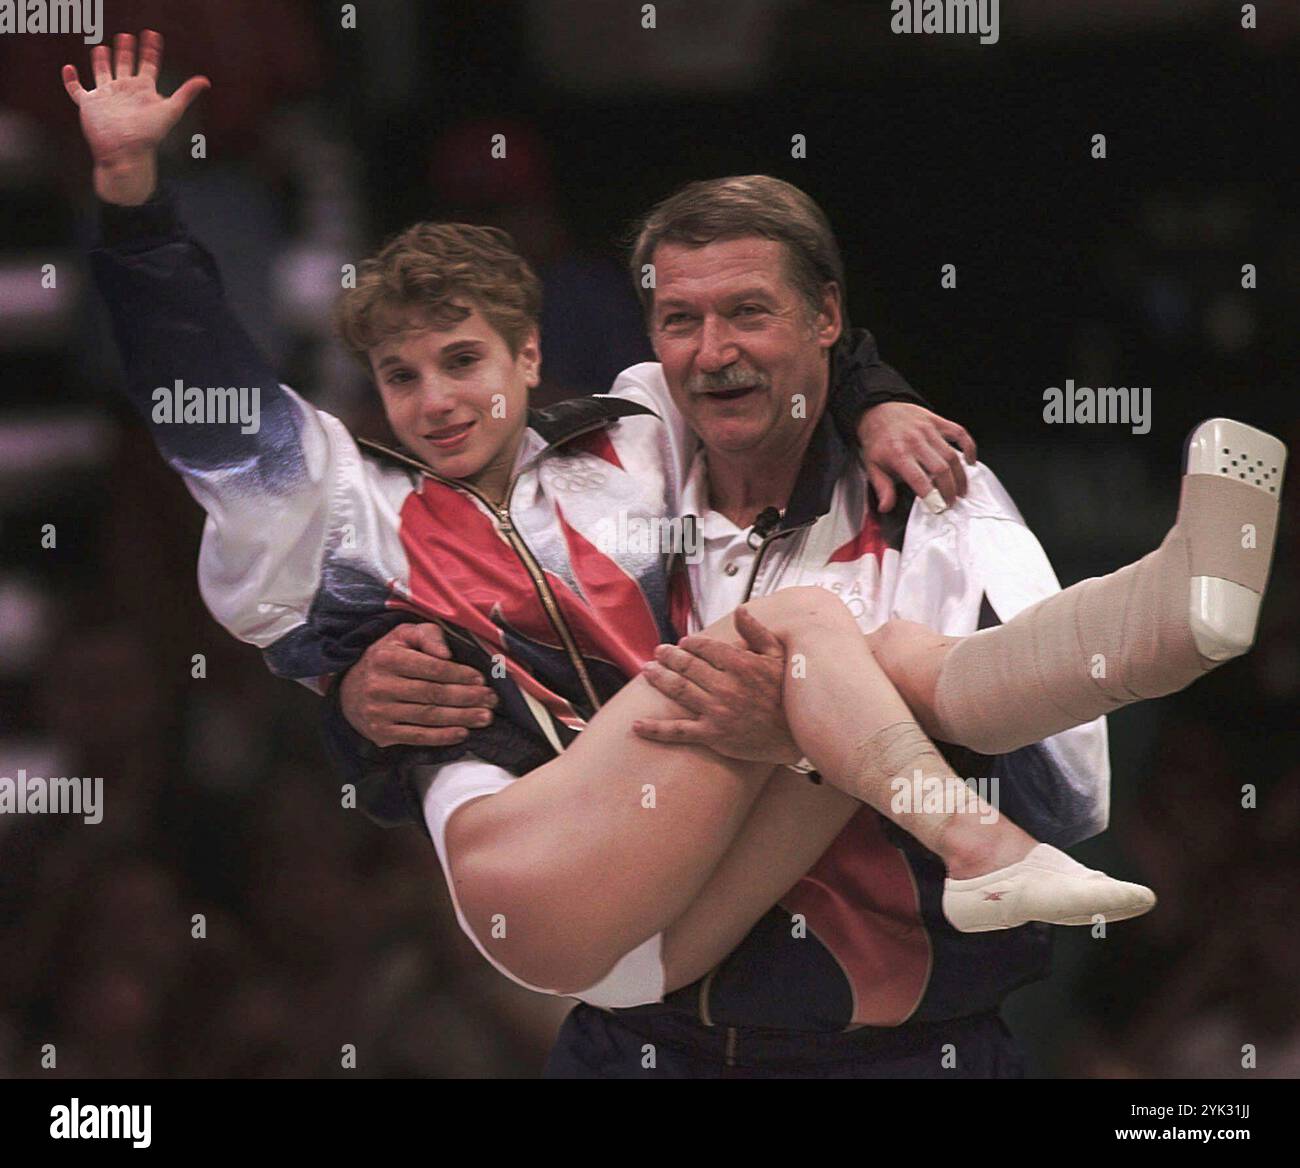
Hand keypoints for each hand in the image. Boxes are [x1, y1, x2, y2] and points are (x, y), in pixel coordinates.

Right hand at [62, 30, 209, 204]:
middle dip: (126, 51)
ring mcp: (106, 96)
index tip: (152, 35)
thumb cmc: (149, 135)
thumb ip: (186, 94)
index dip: (151, 49)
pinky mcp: (89, 104)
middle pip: (125, 65)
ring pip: (103, 73)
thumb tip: (205, 81)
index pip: (148, 64)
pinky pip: (76, 89)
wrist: (127, 153)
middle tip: (127, 36)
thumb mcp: (170, 110)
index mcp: (143, 90)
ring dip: (101, 60)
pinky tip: (69, 68)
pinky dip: (70, 80)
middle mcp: (125, 91)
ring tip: (103, 48)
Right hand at [338, 623, 498, 748]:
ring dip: (461, 718)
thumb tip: (447, 653)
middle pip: (432, 694)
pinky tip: (463, 733)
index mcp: (387, 658)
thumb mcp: (402, 636)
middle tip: (492, 700)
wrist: (347, 690)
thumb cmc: (385, 658)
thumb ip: (428, 636)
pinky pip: (417, 736)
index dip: (458, 674)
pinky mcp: (381, 733)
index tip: (481, 679)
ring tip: (485, 717)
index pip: (430, 668)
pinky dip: (442, 736)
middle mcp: (380, 686)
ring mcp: (379, 712)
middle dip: (467, 698)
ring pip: (428, 716)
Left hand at [632, 607, 800, 763]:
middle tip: (658, 651)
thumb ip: (757, 633)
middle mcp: (726, 686)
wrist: (795, 736)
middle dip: (669, 656)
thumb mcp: (778, 657)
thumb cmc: (787, 695)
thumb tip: (740, 610)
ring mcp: (717, 711)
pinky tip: (637, 726)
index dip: (691, 643)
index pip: (706, 647)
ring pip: (679, 690)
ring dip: (659, 678)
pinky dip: (655, 729)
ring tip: (647, 670)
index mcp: (741, 665)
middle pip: (688, 666)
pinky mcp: (712, 734)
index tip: (683, 642)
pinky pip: (678, 730)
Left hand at [857, 401, 976, 512]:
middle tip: (951, 502)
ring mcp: (928, 430)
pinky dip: (969, 448)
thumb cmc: (877, 440)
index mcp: (898, 454)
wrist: (878, 411)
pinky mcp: (938, 421)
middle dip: (949, 490)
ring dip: (960, 476)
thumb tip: (886, 507)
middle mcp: (915, 441)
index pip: (919, 479)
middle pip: (941, 468)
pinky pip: (960, 433)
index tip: (938, 508)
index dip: (932, 496)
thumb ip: (882, 488)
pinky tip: (971, 462)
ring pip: (952, 455)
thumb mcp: (872, 466)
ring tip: (961, 490)